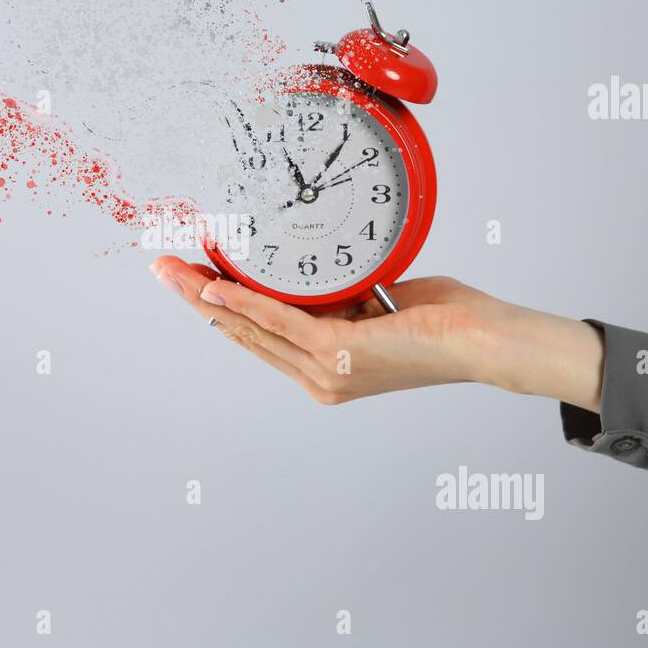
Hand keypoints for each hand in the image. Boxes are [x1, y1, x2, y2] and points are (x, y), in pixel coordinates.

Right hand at [149, 257, 604, 410]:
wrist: (483, 341)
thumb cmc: (447, 321)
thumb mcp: (380, 300)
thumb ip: (346, 295)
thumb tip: (325, 274)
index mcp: (327, 369)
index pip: (261, 336)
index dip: (222, 308)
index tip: (193, 280)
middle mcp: (320, 378)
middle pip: (244, 335)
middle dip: (198, 301)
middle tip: (163, 269)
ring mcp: (327, 371)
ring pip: (251, 329)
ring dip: (208, 297)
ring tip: (174, 271)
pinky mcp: (339, 354)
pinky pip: (279, 321)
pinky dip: (245, 301)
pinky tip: (217, 285)